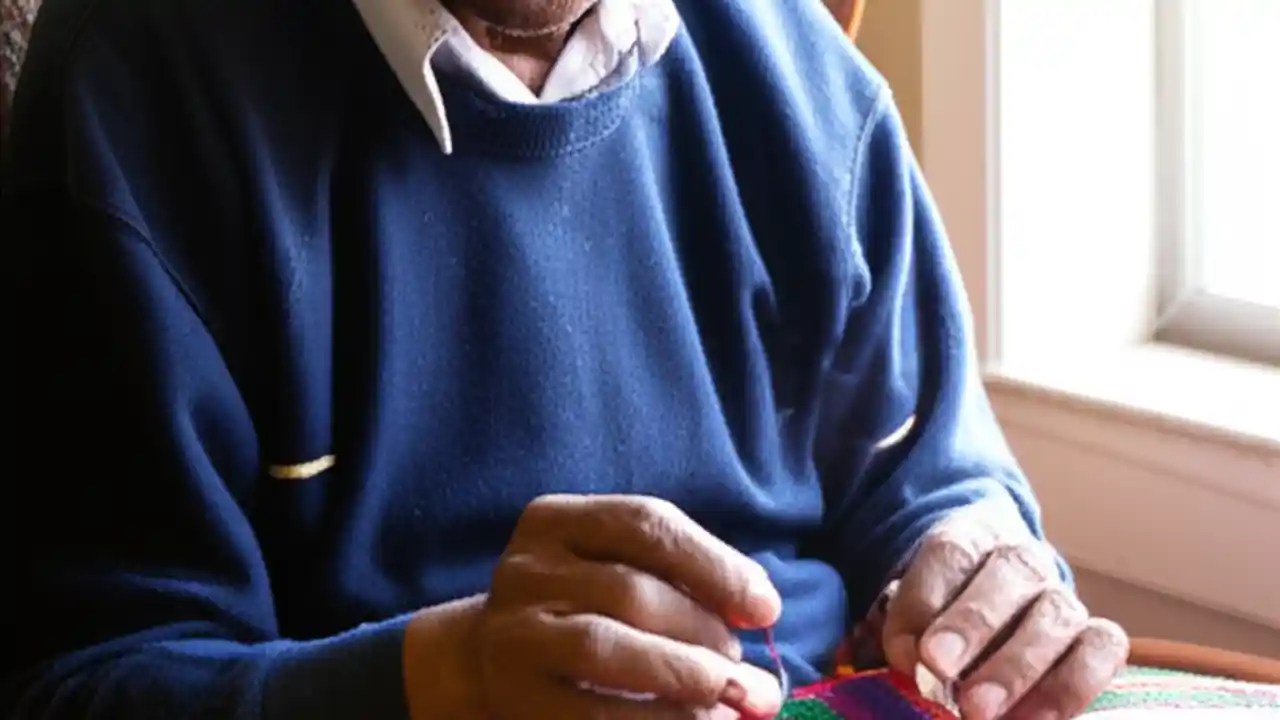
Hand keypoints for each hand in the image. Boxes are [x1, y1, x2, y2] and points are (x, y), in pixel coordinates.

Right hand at [404, 494, 784, 719]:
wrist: (499, 665)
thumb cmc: (586, 611)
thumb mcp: (621, 571)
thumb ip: (685, 581)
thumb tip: (762, 607)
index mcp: (556, 521)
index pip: (644, 523)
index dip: (715, 564)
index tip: (766, 607)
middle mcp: (525, 571)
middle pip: (629, 589)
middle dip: (703, 631)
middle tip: (745, 669)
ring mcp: (511, 635)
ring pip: (607, 648)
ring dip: (685, 676)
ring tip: (733, 698)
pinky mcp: (514, 699)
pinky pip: (593, 714)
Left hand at [882, 503, 1128, 719]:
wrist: (991, 608)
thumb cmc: (945, 610)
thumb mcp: (914, 610)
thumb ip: (909, 629)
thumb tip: (910, 660)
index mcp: (971, 538)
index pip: (953, 553)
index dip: (931, 598)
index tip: (920, 652)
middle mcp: (1024, 561)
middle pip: (1011, 574)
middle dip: (975, 625)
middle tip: (944, 672)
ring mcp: (1064, 597)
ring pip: (1058, 613)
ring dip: (1018, 666)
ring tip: (979, 710)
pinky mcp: (1098, 635)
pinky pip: (1103, 651)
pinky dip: (1070, 688)